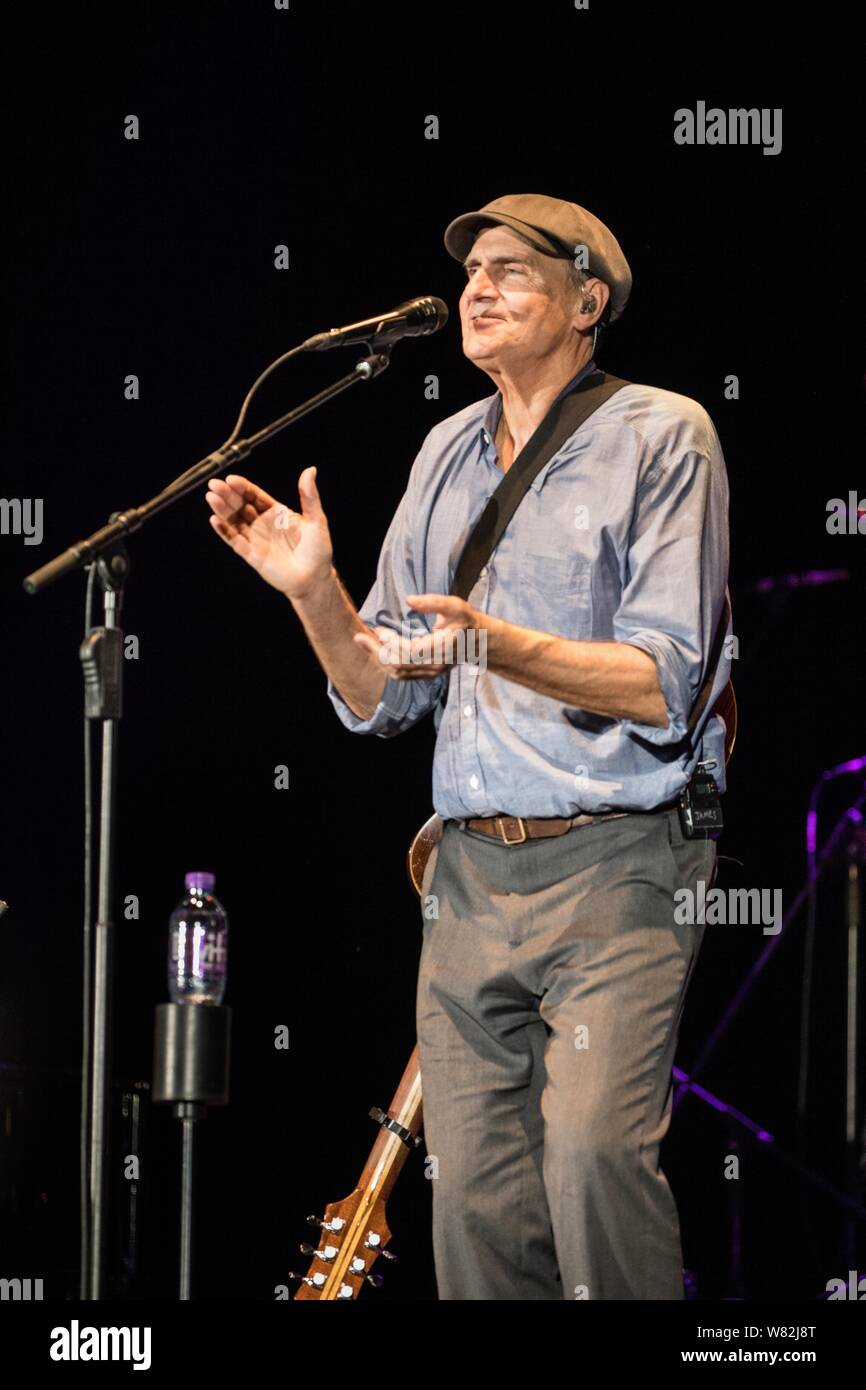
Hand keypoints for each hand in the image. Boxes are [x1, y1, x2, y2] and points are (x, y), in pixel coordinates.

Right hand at [205, 468, 332, 598]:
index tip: (231, 479)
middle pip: (240, 506)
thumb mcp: (316, 519)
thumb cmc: (318, 550)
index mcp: (276, 513)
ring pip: (234, 521)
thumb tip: (310, 470)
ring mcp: (256, 539)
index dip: (242, 487)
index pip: (254, 496)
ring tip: (211, 497)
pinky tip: (215, 520)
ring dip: (222, 510)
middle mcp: (262, 524)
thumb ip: (309, 496)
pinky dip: (224, 531)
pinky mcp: (252, 555)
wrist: (315, 578)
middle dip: (227, 495)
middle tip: (213, 484)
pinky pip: (235, 541)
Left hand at [352, 594, 484, 679]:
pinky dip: (387, 664)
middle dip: (377, 651)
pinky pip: (402, 675)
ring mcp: (432, 672)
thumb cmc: (466, 621)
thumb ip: (433, 602)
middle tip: (360, 636)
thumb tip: (408, 599)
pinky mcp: (427, 675)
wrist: (479, 643)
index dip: (392, 643)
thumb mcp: (454, 606)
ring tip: (366, 642)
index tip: (378, 629)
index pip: (411, 652)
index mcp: (443, 647)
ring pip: (398, 672)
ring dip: (380, 658)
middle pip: (399, 664)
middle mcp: (436, 664)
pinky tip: (378, 651)